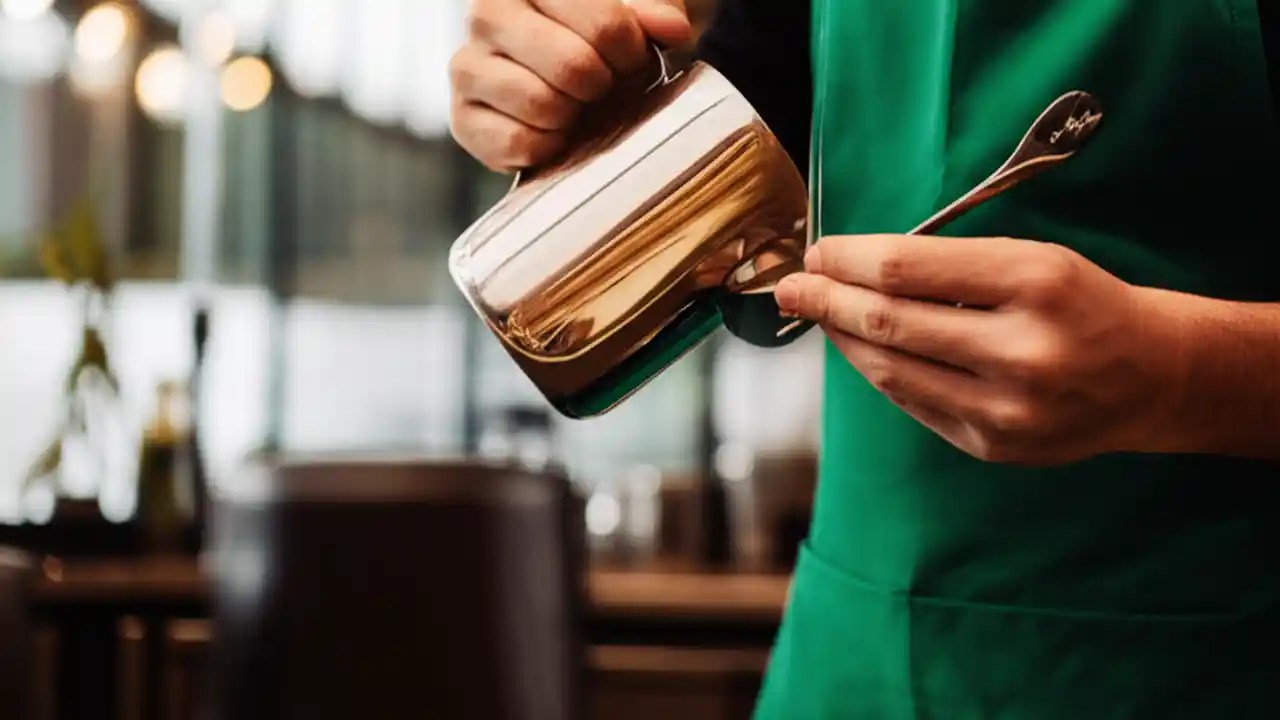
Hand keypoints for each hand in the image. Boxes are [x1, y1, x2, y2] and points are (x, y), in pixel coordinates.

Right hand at [450, 0, 690, 171]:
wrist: (567, 73)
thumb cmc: (600, 34)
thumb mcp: (635, 10)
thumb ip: (654, 10)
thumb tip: (672, 28)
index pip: (604, 24)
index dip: (630, 52)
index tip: (629, 57)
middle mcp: (486, 13)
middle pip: (573, 67)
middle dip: (601, 86)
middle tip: (600, 85)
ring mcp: (466, 66)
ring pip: (541, 105)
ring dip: (572, 115)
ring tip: (573, 104)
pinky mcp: (461, 119)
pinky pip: (517, 143)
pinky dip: (547, 145)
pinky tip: (550, 128)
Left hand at [774, 234, 1186, 464]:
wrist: (1154, 377)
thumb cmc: (1083, 303)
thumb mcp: (1032, 258)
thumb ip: (949, 264)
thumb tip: (853, 267)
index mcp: (1034, 283)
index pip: (907, 268)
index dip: (848, 259)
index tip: (818, 251)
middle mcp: (1022, 350)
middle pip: (888, 322)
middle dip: (826, 300)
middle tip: (790, 286)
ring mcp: (1006, 408)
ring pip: (890, 369)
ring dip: (841, 338)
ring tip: (816, 314)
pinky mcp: (993, 445)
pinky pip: (912, 401)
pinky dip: (877, 370)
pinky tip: (860, 348)